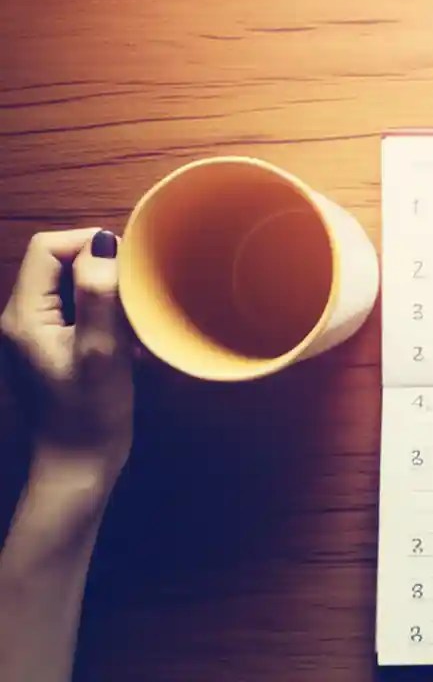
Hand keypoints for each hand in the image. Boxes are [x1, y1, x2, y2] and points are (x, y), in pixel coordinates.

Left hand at [1, 229, 133, 479]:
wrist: (77, 465)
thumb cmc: (90, 413)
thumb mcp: (101, 352)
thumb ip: (98, 295)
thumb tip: (104, 243)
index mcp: (24, 314)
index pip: (47, 248)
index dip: (88, 244)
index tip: (128, 267)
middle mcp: (21, 318)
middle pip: (57, 264)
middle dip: (100, 270)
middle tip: (136, 295)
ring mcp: (34, 334)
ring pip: (70, 287)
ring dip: (105, 294)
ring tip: (132, 319)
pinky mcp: (51, 348)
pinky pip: (75, 311)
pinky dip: (102, 315)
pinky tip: (124, 340)